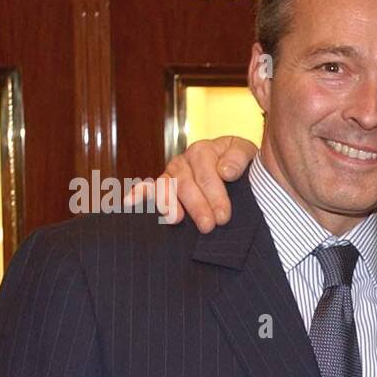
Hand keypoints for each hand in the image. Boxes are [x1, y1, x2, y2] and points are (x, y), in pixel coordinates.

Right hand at [123, 135, 255, 231]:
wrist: (234, 166)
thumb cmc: (241, 163)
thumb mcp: (246, 153)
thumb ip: (238, 158)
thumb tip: (225, 172)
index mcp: (204, 150)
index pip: (206, 174)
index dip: (215, 196)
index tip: (224, 216)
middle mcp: (184, 161)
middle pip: (186, 183)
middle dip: (197, 206)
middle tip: (208, 226)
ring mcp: (171, 173)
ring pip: (165, 186)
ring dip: (169, 203)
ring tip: (175, 219)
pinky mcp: (163, 186)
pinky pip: (146, 189)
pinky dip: (138, 195)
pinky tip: (129, 204)